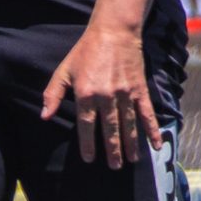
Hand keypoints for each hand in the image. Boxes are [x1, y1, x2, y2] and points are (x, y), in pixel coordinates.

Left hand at [41, 20, 158, 168]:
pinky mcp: (140, 90)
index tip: (90, 158)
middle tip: (115, 167)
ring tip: (131, 161)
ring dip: (131, 144)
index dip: (88, 143)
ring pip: (129, 124)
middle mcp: (107, 96)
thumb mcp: (63, 71)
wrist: (114, 33)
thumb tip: (44, 116)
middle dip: (112, 150)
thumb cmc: (84, 52)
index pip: (86, 124)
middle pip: (110, 129)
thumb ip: (52, 95)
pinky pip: (147, 114)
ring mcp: (126, 94)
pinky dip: (153, 129)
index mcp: (86, 94)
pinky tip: (156, 144)